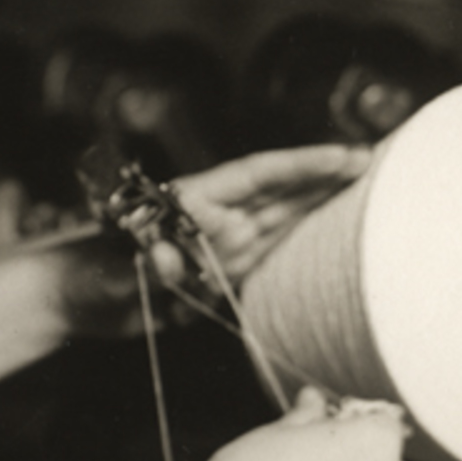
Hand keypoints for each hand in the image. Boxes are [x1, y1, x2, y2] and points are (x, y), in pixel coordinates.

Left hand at [29, 142, 369, 342]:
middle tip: (383, 167)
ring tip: (376, 198)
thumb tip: (161, 254)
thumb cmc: (91, 275)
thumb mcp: (111, 268)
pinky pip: (277, 254)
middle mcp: (218, 216)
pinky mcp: (228, 273)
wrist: (79, 302)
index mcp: (194, 202)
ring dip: (327, 205)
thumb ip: (136, 263)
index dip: (305, 165)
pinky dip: (310, 246)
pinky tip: (343, 245)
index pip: (258, 174)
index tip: (349, 158)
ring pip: (287, 217)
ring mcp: (227, 244)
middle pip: (284, 190)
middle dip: (330, 176)